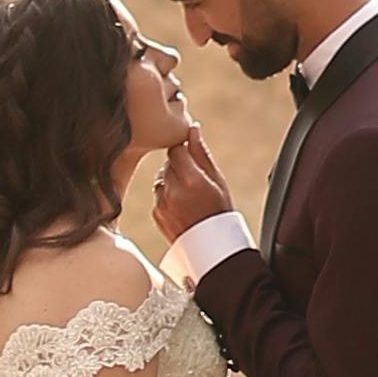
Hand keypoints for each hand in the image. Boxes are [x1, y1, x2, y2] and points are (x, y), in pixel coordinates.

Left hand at [153, 124, 234, 245]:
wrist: (213, 248)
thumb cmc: (221, 212)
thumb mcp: (218, 180)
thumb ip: (201, 153)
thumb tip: (193, 128)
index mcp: (191, 180)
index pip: (176, 150)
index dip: (185, 152)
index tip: (194, 161)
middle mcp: (173, 191)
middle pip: (168, 164)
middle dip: (179, 167)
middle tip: (196, 183)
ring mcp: (162, 204)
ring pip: (162, 179)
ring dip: (172, 182)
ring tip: (190, 197)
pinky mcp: (156, 214)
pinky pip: (159, 195)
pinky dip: (168, 197)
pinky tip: (183, 207)